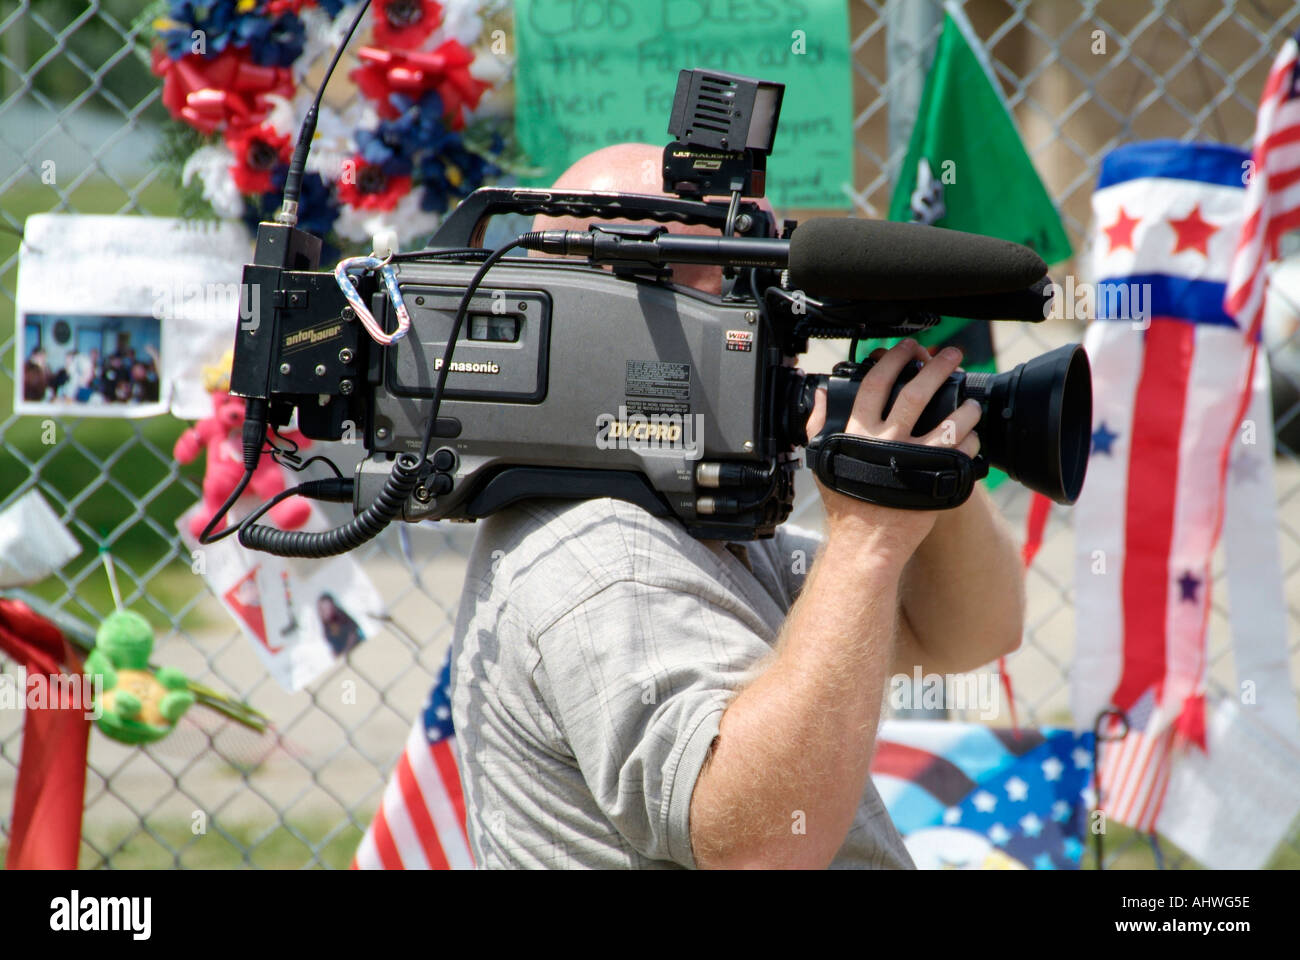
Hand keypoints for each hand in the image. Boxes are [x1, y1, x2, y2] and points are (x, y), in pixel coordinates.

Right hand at [805, 339, 981, 564]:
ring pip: (948, 419)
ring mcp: (915, 457)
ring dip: (964, 404)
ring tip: (971, 399)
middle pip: (916, 391)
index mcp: (858, 432)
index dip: (893, 360)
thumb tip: (822, 395)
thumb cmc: (847, 506)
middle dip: (936, 367)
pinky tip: (972, 433)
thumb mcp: (823, 460)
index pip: (875, 384)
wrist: (867, 544)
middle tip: (952, 354)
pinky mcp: (937, 476)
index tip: (907, 350)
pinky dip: (971, 437)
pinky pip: (963, 448)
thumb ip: (820, 425)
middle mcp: (887, 440)